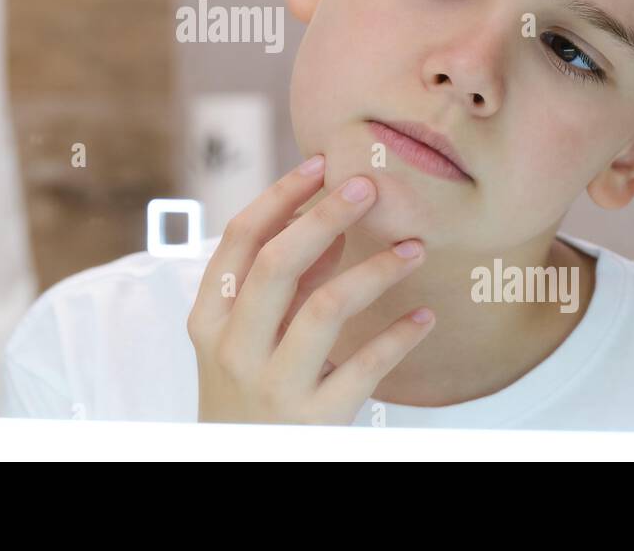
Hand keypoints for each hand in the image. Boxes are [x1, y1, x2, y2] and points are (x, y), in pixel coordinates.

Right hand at [188, 156, 433, 423]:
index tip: (321, 164)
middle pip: (278, 263)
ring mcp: (272, 386)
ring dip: (375, 270)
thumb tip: (328, 220)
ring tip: (414, 248)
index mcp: (210, 318)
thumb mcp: (243, 337)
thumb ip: (278, 284)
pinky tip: (424, 318)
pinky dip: (399, 337)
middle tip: (369, 187)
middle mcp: (234, 349)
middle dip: (326, 216)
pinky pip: (365, 367)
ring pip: (325, 308)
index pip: (241, 239)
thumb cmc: (244, 393)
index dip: (281, 195)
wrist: (234, 469)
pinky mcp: (314, 422)